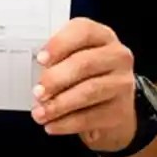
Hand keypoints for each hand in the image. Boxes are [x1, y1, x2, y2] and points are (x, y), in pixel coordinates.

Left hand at [31, 17, 136, 152]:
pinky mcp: (120, 111)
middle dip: (56, 78)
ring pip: (88, 91)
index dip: (59, 44)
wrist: (112, 107)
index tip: (40, 59)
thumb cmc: (87, 77)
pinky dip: (66, 123)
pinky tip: (52, 125)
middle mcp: (117, 57)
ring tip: (40, 112)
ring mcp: (122, 84)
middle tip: (37, 91)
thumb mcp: (75, 59)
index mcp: (102, 36)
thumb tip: (35, 71)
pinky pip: (90, 117)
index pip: (83, 31)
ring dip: (59, 104)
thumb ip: (58, 59)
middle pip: (85, 63)